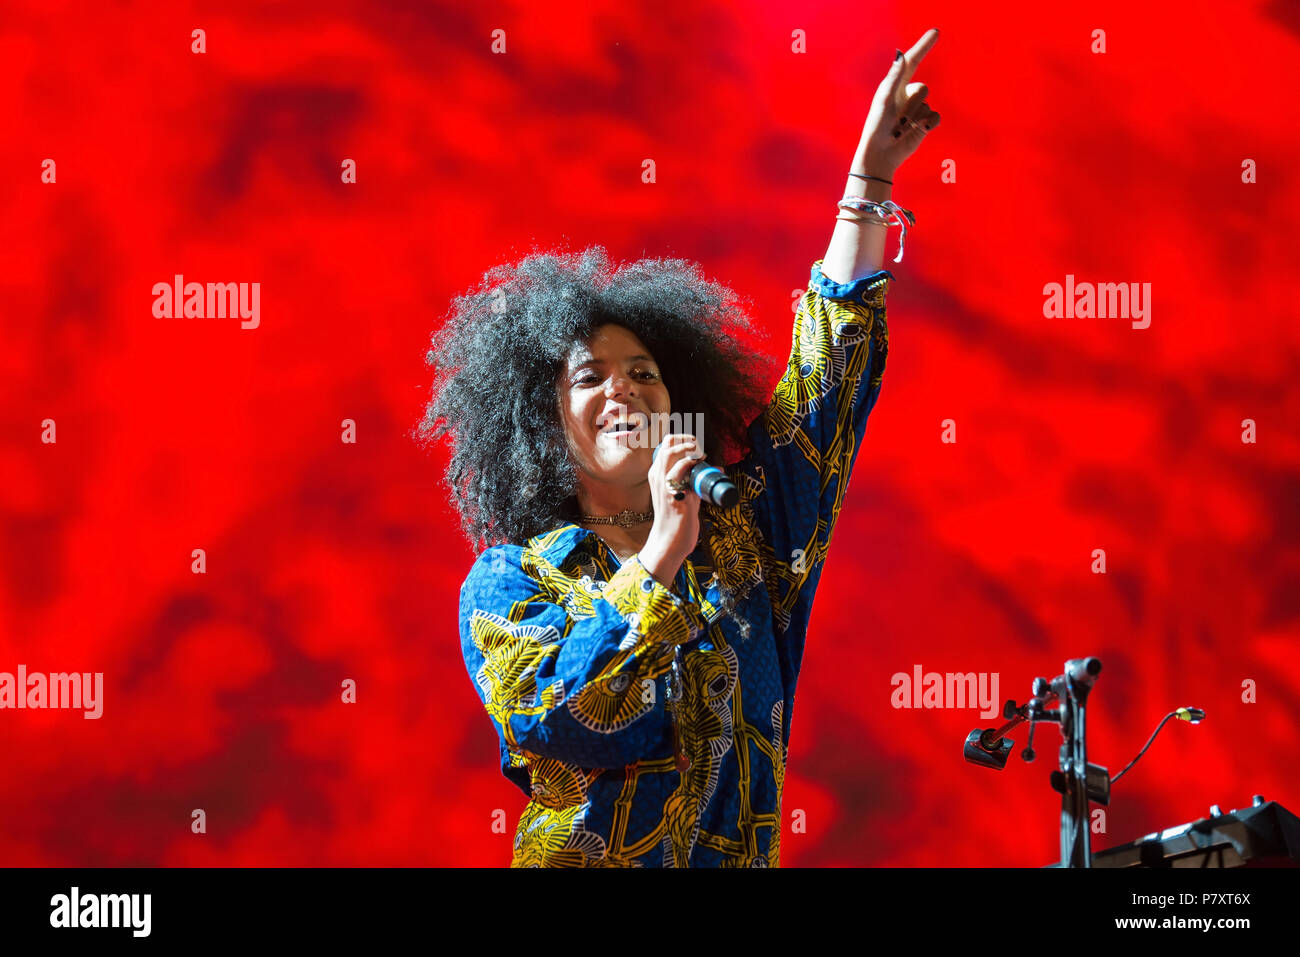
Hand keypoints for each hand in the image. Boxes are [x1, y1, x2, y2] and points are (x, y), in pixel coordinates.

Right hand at [639, 433, 703, 587]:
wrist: (669, 542)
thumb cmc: (676, 520)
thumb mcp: (683, 495)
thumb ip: (694, 482)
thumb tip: (715, 468)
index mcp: (657, 475)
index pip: (666, 446)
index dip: (682, 439)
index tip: (696, 444)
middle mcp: (657, 476)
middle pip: (668, 443)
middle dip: (687, 438)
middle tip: (700, 446)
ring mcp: (664, 484)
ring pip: (672, 451)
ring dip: (690, 447)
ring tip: (701, 453)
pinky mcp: (673, 493)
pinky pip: (681, 470)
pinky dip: (692, 463)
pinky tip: (702, 464)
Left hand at [854, 28, 940, 176]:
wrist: (881, 154)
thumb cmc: (878, 126)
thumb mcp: (884, 100)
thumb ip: (895, 77)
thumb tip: (902, 55)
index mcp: (895, 86)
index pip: (912, 61)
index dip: (924, 47)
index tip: (936, 32)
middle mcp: (907, 95)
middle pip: (923, 88)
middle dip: (911, 104)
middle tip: (896, 119)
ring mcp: (917, 109)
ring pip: (927, 105)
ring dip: (914, 118)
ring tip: (899, 129)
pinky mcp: (924, 124)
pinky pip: (935, 117)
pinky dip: (926, 125)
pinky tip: (915, 131)